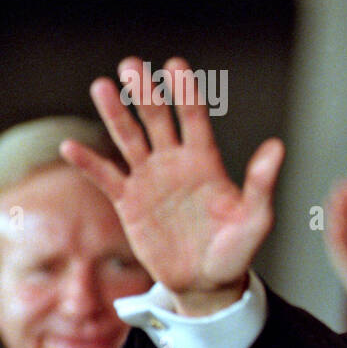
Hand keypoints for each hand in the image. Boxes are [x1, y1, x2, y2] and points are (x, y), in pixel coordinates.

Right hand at [61, 56, 284, 316]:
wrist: (208, 282)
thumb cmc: (236, 249)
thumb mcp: (255, 217)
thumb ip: (260, 182)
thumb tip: (276, 147)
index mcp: (206, 161)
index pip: (193, 118)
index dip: (185, 92)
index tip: (175, 65)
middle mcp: (175, 163)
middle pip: (157, 119)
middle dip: (145, 92)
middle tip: (131, 65)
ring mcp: (150, 181)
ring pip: (129, 139)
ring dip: (115, 114)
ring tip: (102, 86)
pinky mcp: (130, 203)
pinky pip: (106, 178)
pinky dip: (89, 163)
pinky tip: (70, 147)